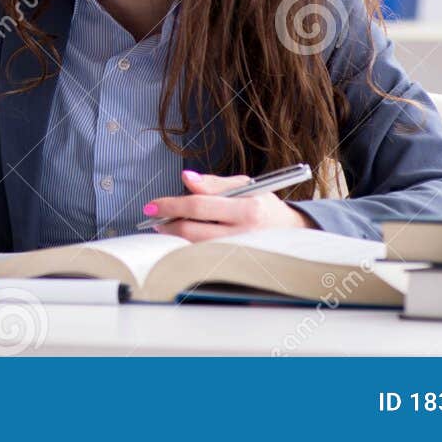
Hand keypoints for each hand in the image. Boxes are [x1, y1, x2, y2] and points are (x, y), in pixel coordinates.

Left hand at [143, 169, 314, 241]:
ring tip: (166, 226)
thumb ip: (213, 183)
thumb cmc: (264, 204)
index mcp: (248, 209)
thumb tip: (186, 178)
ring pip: (196, 247)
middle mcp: (244, 234)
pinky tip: (181, 238)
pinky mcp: (234, 264)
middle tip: (155, 217)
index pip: (199, 206)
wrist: (289, 231)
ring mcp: (239, 252)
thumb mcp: (244, 184)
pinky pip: (204, 256)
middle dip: (168, 223)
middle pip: (193, 231)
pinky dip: (188, 246)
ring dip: (176, 236)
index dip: (171, 205)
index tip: (153, 205)